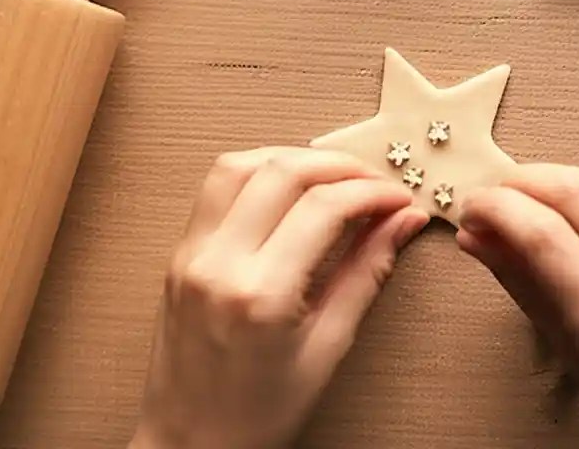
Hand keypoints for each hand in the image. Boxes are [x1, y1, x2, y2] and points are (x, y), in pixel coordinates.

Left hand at [130, 147, 428, 448]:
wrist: (190, 446)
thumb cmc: (254, 416)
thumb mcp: (327, 348)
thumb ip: (366, 275)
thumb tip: (399, 225)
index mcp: (260, 294)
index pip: (324, 206)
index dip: (371, 192)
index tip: (397, 200)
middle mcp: (218, 264)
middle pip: (283, 171)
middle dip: (339, 165)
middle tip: (374, 182)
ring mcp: (191, 256)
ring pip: (240, 164)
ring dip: (293, 158)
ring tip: (332, 178)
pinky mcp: (180, 255)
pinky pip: (215, 188)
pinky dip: (258, 173)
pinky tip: (287, 191)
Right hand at [457, 165, 578, 448]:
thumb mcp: (576, 364)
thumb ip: (526, 293)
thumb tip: (478, 242)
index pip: (540, 233)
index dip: (493, 208)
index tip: (467, 212)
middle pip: (573, 188)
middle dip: (518, 180)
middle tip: (488, 201)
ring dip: (554, 179)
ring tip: (525, 207)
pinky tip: (570, 219)